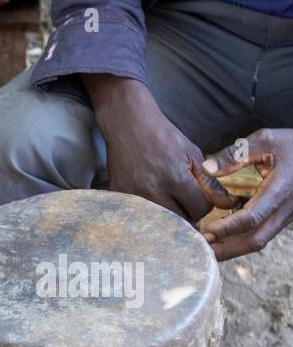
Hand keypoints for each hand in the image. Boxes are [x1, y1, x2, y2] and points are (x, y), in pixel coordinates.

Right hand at [85, 75, 232, 221]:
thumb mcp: (192, 155)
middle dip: (188, 212)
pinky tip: (151, 195)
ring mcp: (133, 197)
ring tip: (170, 198)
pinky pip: (141, 214)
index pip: (199, 209)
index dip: (205, 204)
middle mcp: (152, 192)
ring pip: (160, 221)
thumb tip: (226, 203)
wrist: (128, 125)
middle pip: (180, 220)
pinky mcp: (120, 197)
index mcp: (174, 179)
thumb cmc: (163, 136)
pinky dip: (151, 209)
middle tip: (186, 199)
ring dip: (170, 214)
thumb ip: (209, 182)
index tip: (201, 196)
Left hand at [201, 129, 292, 260]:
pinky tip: (221, 239)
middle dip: (227, 249)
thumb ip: (236, 154)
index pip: (252, 217)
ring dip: (232, 249)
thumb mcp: (266, 140)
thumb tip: (206, 168)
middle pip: (255, 239)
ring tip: (206, 248)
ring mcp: (285, 215)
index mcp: (280, 189)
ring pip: (259, 240)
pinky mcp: (282, 217)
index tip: (205, 230)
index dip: (227, 228)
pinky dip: (241, 241)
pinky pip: (262, 234)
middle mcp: (285, 208)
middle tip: (200, 248)